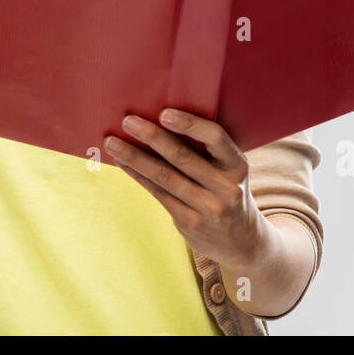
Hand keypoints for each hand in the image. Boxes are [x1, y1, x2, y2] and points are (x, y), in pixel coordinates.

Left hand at [104, 108, 265, 268]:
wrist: (241, 240)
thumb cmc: (226, 190)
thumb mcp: (229, 170)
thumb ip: (206, 150)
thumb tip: (159, 119)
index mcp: (237, 164)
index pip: (216, 138)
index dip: (190, 124)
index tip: (164, 113)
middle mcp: (226, 187)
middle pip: (183, 157)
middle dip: (152, 137)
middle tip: (127, 121)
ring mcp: (208, 208)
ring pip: (164, 177)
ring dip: (134, 157)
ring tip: (112, 143)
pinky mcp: (190, 223)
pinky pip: (158, 193)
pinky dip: (137, 175)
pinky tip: (122, 162)